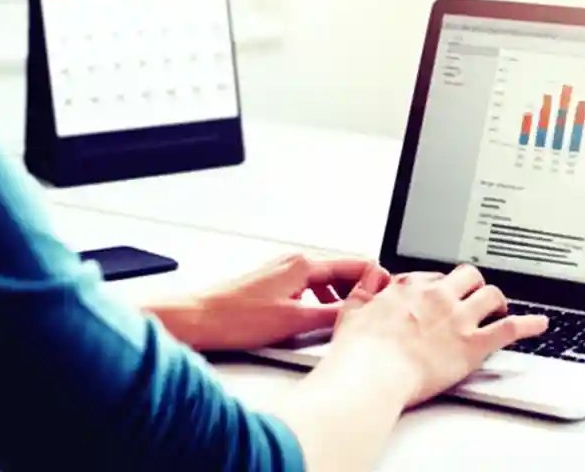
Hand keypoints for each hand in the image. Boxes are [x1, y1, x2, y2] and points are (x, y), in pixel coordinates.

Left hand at [150, 253, 390, 351]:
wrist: (198, 319)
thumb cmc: (235, 318)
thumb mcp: (294, 321)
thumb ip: (332, 314)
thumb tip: (359, 313)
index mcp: (303, 264)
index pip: (354, 263)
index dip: (375, 280)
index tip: (386, 297)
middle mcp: (293, 261)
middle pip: (340, 270)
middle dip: (358, 289)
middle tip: (371, 311)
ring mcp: (281, 271)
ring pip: (324, 279)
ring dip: (339, 296)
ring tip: (346, 318)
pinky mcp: (271, 283)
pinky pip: (307, 287)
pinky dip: (319, 299)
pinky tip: (316, 319)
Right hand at [320, 264, 548, 407]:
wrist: (372, 374)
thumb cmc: (361, 351)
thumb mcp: (352, 309)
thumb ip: (364, 289)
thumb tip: (372, 274)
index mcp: (410, 289)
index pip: (433, 278)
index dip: (439, 287)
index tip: (440, 296)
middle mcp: (438, 297)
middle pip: (467, 276)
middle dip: (472, 285)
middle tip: (472, 297)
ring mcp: (458, 318)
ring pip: (491, 295)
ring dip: (496, 301)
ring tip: (498, 309)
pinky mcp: (474, 343)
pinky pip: (510, 327)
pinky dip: (529, 325)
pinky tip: (539, 324)